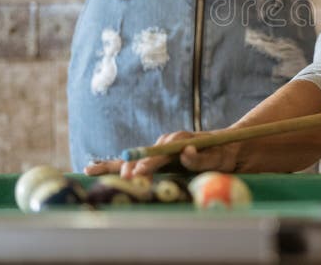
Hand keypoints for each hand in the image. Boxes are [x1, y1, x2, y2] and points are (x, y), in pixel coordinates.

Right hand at [84, 129, 239, 177]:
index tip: (141, 171)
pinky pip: (134, 162)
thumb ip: (202, 158)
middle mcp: (167, 142)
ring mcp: (160, 150)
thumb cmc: (224, 154)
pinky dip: (114, 165)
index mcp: (182, 140)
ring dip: (117, 166)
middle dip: (133, 166)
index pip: (163, 151)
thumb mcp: (219, 157)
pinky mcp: (156, 158)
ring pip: (136, 158)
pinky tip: (93, 168)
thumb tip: (186, 152)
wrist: (227, 147)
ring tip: (93, 170)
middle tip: (124, 179)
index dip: (151, 162)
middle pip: (146, 155)